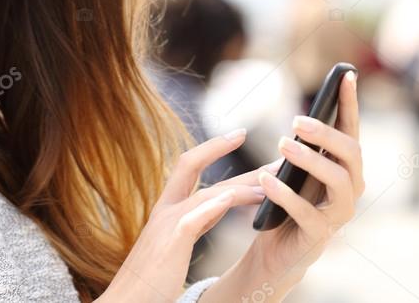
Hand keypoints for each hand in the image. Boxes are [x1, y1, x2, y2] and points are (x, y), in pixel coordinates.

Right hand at [99, 128, 281, 301]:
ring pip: (205, 193)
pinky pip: (193, 219)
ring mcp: (165, 226)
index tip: (237, 135)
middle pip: (192, 166)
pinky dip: (214, 206)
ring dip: (239, 186)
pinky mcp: (170, 245)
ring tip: (269, 184)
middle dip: (224, 149)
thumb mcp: (175, 246)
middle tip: (263, 150)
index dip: (213, 149)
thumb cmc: (149, 284)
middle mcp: (164, 212)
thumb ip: (194, 224)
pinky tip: (233, 198)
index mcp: (165, 211)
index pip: (189, 168)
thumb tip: (219, 208)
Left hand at [204, 70, 364, 301]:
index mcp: (344, 167)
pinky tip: (267, 180)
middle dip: (326, 133)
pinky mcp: (320, 235)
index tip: (345, 73)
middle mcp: (350, 188)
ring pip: (338, 179)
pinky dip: (286, 194)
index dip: (350, 102)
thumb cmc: (286, 203)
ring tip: (282, 145)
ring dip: (310, 159)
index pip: (351, 129)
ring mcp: (339, 213)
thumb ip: (304, 149)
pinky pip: (307, 212)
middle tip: (296, 121)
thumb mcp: (294, 170)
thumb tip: (305, 121)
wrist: (274, 251)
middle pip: (351, 152)